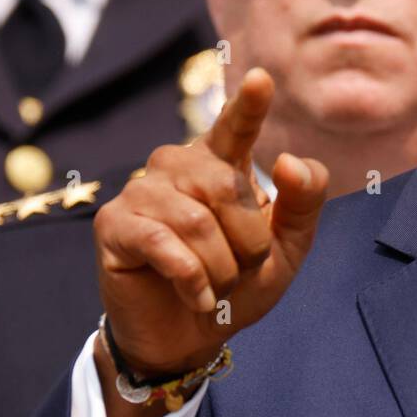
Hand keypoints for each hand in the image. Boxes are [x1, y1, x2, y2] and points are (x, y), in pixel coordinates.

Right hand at [93, 68, 328, 398]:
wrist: (190, 338)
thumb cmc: (238, 285)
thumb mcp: (287, 248)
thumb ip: (303, 202)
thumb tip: (289, 160)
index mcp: (221, 165)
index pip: (236, 127)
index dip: (249, 104)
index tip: (261, 78)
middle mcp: (177, 166)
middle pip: (227, 187)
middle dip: (249, 242)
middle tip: (241, 271)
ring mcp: (142, 191)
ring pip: (197, 220)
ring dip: (220, 267)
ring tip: (215, 286)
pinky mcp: (113, 224)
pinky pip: (163, 242)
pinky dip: (192, 278)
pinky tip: (196, 296)